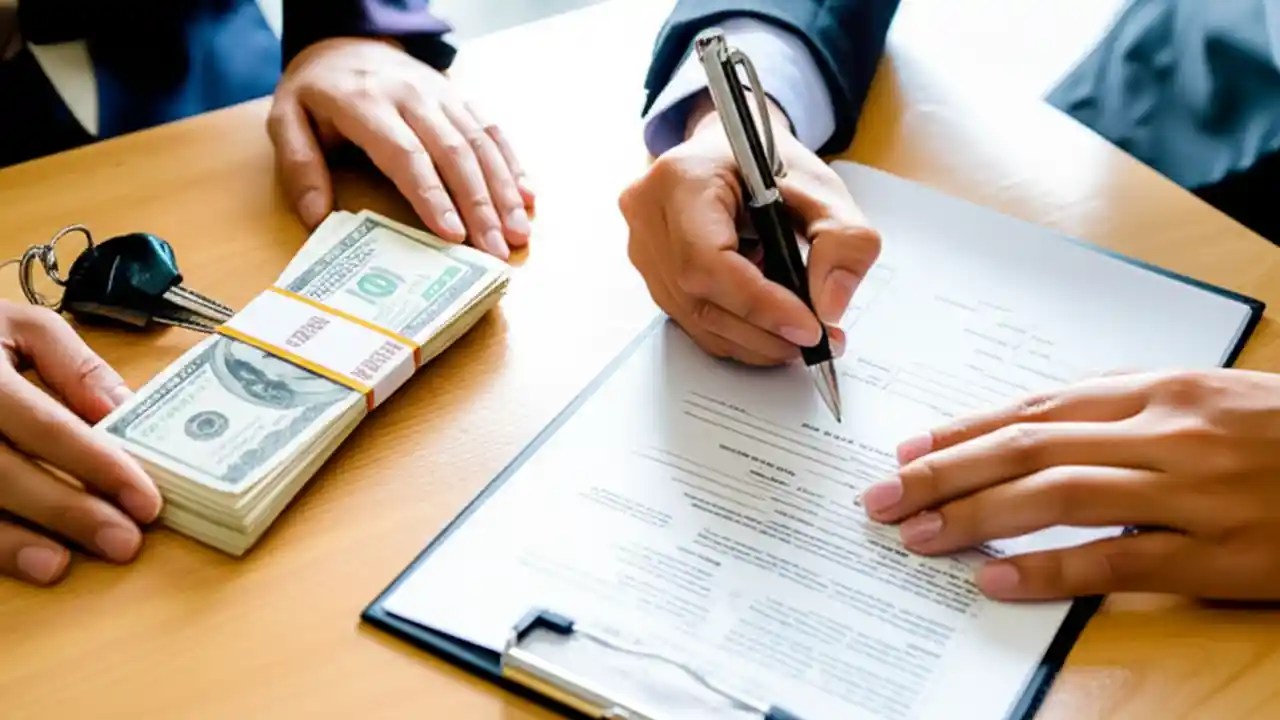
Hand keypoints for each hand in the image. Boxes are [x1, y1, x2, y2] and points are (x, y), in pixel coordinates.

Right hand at [0, 302, 161, 585]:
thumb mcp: (20, 328)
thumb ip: (76, 366)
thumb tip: (123, 411)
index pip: (46, 426)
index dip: (98, 466)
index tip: (145, 501)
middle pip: (3, 472)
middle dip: (66, 512)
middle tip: (122, 543)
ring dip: (10, 542)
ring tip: (58, 565)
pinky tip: (13, 560)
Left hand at [268, 38, 533, 259]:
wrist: (345, 39)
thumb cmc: (316, 90)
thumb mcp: (286, 119)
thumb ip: (300, 165)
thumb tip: (317, 219)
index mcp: (366, 103)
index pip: (406, 154)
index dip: (433, 196)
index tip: (453, 235)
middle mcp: (412, 95)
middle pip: (453, 153)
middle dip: (480, 205)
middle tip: (496, 250)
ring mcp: (441, 93)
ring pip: (480, 143)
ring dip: (504, 191)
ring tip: (518, 233)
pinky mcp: (459, 97)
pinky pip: (492, 130)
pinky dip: (512, 164)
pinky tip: (527, 197)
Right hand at [620, 93, 879, 365]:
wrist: (733, 153)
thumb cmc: (770, 165)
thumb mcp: (824, 189)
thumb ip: (843, 242)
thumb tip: (828, 306)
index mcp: (682, 180)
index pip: (707, 260)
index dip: (757, 303)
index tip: (807, 327)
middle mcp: (648, 216)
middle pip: (699, 299)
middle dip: (763, 330)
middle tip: (816, 339)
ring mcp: (642, 248)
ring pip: (696, 320)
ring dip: (753, 340)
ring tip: (799, 335)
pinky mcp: (652, 274)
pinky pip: (693, 321)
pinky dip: (737, 333)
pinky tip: (770, 328)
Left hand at [861, 369, 1279, 600]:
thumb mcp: (1209, 397)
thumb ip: (1127, 406)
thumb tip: (1040, 424)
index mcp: (1160, 390)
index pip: (1037, 407)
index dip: (965, 430)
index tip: (909, 450)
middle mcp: (1166, 430)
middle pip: (1029, 447)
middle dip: (946, 472)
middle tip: (881, 496)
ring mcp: (1192, 490)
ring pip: (1058, 495)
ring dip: (976, 516)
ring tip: (915, 534)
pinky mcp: (1219, 552)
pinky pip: (1119, 561)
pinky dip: (1050, 571)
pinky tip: (996, 582)